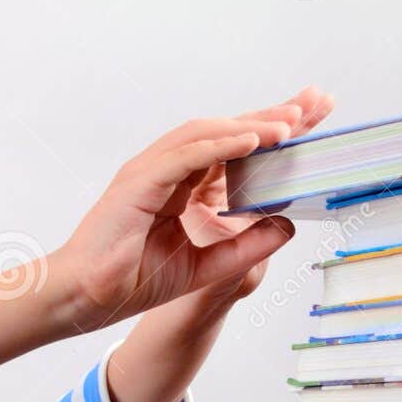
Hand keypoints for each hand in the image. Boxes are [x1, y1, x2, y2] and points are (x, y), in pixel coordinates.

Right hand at [52, 88, 328, 333]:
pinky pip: (186, 155)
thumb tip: (288, 225)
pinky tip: (252, 141)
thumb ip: (246, 247)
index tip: (310, 124)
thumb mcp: (206, 266)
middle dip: (270, 116)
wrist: (86, 298)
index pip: (230, 151)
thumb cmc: (130, 281)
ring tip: (291, 125)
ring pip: (206, 134)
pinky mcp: (138, 182)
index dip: (269, 134)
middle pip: (224, 131)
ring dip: (250, 126)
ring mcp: (149, 172)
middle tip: (314, 103)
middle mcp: (164, 171)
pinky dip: (220, 145)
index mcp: (177, 187)